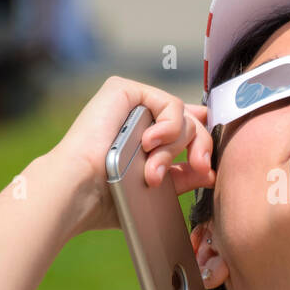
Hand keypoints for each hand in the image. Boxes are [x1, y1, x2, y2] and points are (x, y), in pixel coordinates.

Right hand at [49, 76, 214, 232]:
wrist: (79, 190)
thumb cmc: (105, 199)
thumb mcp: (154, 190)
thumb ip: (183, 176)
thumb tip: (210, 172)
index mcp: (143, 138)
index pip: (186, 130)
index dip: (202, 143)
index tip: (205, 167)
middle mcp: (138, 118)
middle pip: (191, 124)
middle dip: (198, 150)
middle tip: (197, 169)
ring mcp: (131, 103)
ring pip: (183, 117)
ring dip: (173, 149)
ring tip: (152, 171)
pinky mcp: (124, 90)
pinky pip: (170, 103)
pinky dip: (169, 127)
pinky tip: (150, 142)